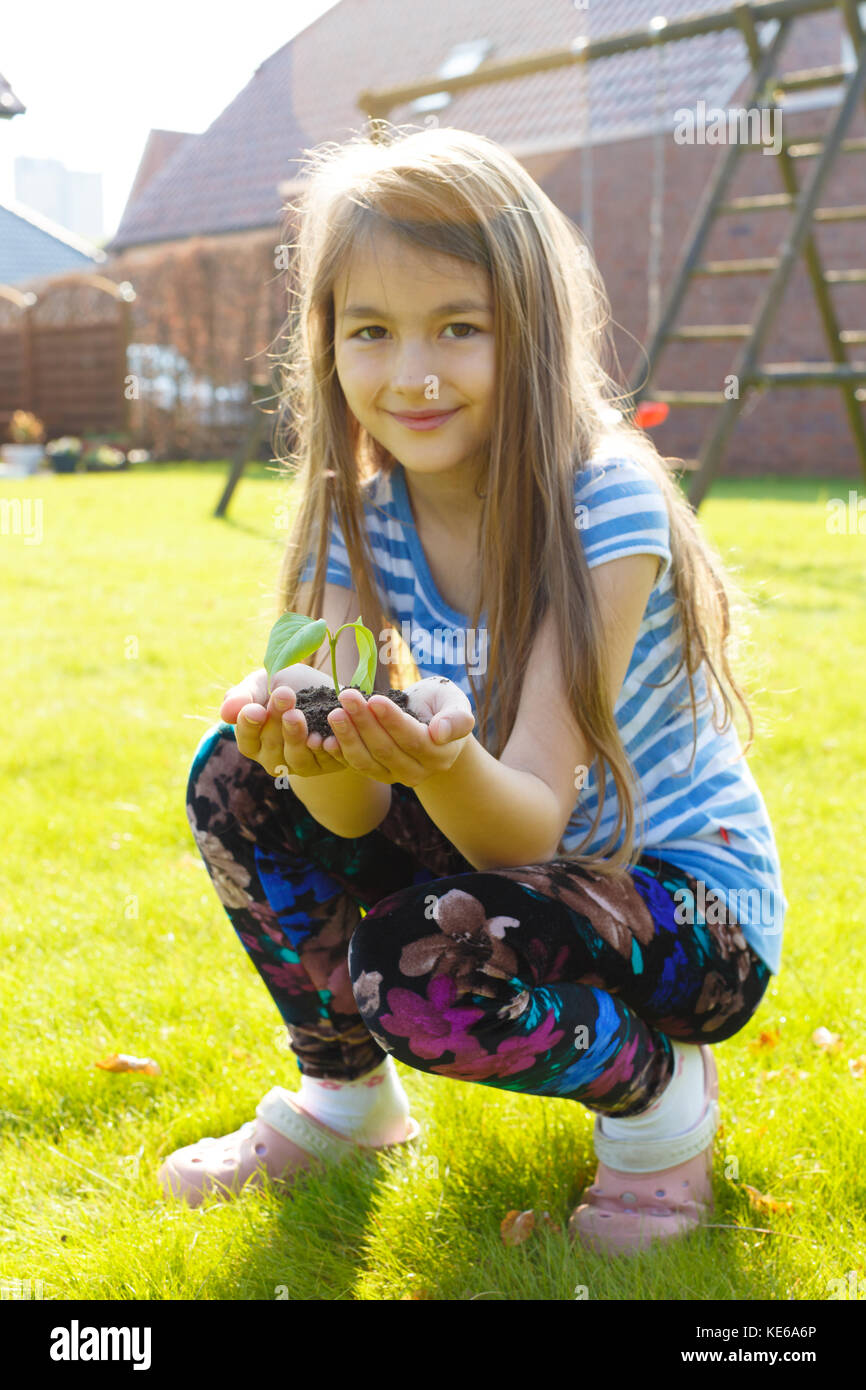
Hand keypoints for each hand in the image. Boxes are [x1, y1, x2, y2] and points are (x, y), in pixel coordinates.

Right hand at [221, 664, 348, 778]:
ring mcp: (300, 764)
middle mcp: (274, 759)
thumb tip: (226, 713)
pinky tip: (326, 736)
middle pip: (272, 746)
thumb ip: (244, 696)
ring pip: (296, 758)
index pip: (247, 740)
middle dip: (276, 720)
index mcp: (253, 742)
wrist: (326, 693)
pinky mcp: (327, 764)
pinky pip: (326, 761)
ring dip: (296, 736)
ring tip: (297, 714)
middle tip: (284, 695)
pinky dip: (326, 750)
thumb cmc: (286, 686)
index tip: (255, 709)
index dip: (249, 726)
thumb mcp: (263, 684)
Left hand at [321, 675, 474, 786]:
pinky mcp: (375, 773)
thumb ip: (456, 717)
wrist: (426, 720)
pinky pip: (354, 766)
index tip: (374, 699)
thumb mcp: (455, 701)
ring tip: (334, 712)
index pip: (413, 739)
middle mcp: (418, 771)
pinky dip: (339, 752)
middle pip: (386, 750)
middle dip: (364, 723)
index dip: (392, 721)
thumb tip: (440, 733)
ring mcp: (394, 776)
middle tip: (346, 696)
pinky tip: (325, 737)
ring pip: (367, 761)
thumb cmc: (440, 705)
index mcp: (440, 754)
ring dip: (348, 737)